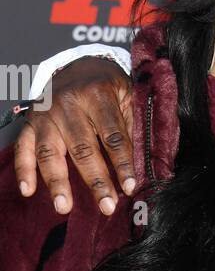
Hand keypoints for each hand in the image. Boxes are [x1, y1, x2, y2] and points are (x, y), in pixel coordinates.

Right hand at [14, 59, 134, 215]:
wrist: (79, 63)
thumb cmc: (108, 87)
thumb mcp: (126, 98)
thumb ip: (128, 130)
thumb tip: (136, 169)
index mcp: (97, 95)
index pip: (113, 136)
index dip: (123, 164)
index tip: (130, 188)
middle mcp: (68, 104)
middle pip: (82, 148)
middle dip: (95, 180)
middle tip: (107, 207)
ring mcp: (45, 113)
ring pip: (49, 151)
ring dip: (57, 181)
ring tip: (64, 207)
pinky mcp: (29, 121)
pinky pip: (22, 147)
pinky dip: (23, 170)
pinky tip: (29, 191)